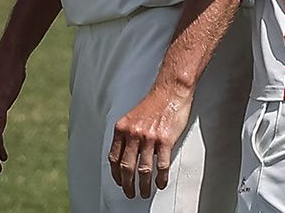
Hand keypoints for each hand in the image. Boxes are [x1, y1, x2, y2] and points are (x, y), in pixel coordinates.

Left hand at [109, 83, 194, 198]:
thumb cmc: (154, 103)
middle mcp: (133, 133)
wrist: (170, 91)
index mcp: (123, 128)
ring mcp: (149, 138)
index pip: (114, 157)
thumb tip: (126, 155)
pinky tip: (160, 183)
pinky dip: (161, 178)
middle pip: (126, 167)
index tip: (119, 181)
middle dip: (128, 184)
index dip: (116, 173)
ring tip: (145, 192)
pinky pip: (161, 166)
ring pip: (143, 170)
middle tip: (130, 193)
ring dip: (144, 185)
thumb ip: (128, 135)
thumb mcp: (133, 117)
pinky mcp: (165, 140)